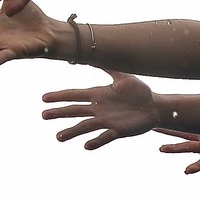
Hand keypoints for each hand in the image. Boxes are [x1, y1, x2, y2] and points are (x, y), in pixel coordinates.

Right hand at [41, 70, 158, 149]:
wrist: (155, 107)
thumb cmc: (140, 91)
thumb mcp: (124, 76)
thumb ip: (110, 67)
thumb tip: (96, 52)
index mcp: (98, 94)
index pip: (75, 95)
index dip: (60, 96)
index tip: (44, 98)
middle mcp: (99, 109)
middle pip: (75, 111)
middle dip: (59, 113)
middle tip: (44, 116)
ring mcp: (107, 121)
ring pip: (86, 126)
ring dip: (72, 131)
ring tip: (59, 137)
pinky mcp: (118, 131)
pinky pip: (105, 137)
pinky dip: (96, 141)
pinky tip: (86, 146)